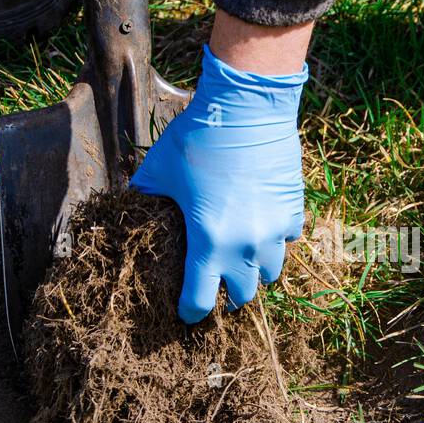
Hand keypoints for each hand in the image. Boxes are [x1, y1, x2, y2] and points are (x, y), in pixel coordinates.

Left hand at [129, 45, 306, 323]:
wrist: (248, 109)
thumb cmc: (199, 139)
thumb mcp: (160, 171)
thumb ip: (145, 198)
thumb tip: (130, 209)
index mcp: (209, 242)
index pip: (200, 300)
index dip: (190, 312)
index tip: (185, 314)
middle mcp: (246, 245)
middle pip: (243, 295)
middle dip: (228, 295)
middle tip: (217, 285)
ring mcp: (275, 230)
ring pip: (270, 272)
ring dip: (255, 271)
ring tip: (243, 259)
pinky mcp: (293, 211)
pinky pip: (287, 240)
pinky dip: (275, 241)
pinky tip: (262, 227)